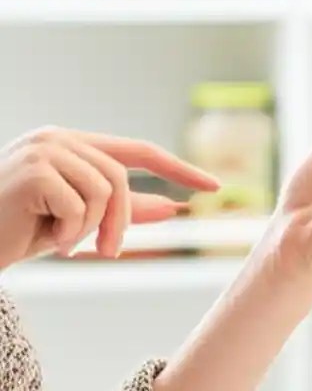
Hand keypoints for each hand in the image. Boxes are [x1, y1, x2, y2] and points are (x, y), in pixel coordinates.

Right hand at [0, 127, 219, 268]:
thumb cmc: (19, 232)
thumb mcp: (81, 221)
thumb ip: (123, 210)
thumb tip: (173, 208)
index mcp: (71, 144)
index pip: (137, 151)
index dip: (178, 168)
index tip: (213, 185)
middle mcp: (58, 138)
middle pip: (122, 178)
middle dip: (120, 221)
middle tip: (104, 252)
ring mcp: (44, 149)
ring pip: (105, 192)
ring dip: (87, 228)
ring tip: (58, 239)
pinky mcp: (35, 169)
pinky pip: (81, 206)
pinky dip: (69, 231)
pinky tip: (41, 235)